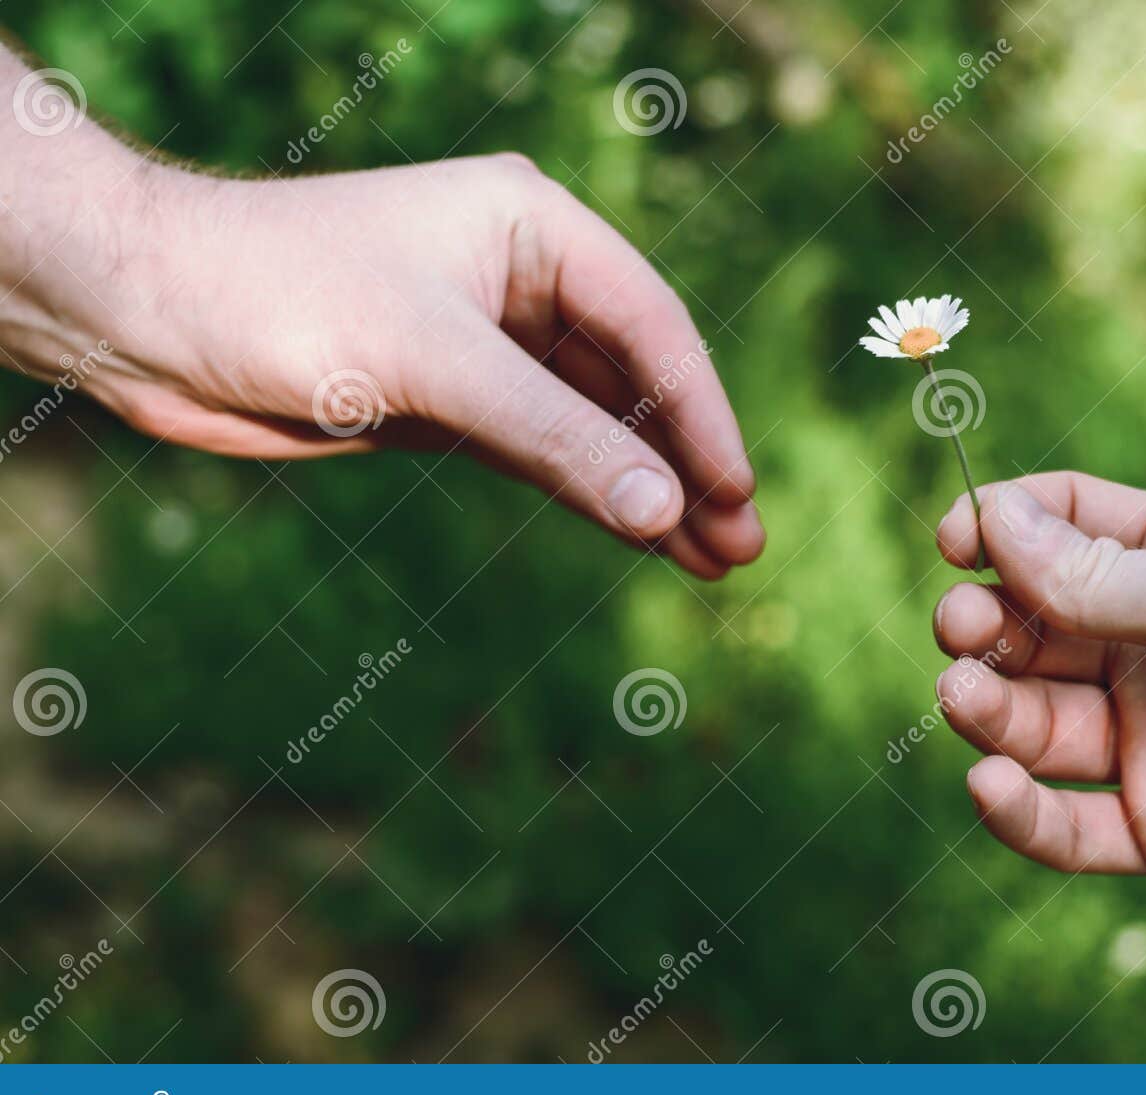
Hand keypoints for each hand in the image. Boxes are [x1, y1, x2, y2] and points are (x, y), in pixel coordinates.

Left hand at [0, 73, 761, 577]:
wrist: (146, 315)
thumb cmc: (280, 294)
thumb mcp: (433, 364)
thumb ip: (555, 437)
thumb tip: (665, 512)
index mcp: (533, 227)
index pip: (648, 325)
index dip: (699, 414)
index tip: (736, 491)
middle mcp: (521, 281)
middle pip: (633, 382)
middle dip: (685, 464)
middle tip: (743, 544)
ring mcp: (488, 346)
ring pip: (594, 427)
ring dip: (647, 492)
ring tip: (712, 560)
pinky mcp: (451, 404)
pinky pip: (544, 454)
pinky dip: (589, 497)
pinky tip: (640, 537)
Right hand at [933, 473, 1145, 904]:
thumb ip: (1099, 577)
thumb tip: (990, 521)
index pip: (1066, 532)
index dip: (1002, 530)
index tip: (956, 538)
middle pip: (1034, 633)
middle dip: (983, 625)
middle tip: (961, 627)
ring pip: (1038, 728)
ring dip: (988, 711)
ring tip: (965, 698)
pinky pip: (1070, 829)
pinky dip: (1019, 812)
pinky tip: (988, 784)